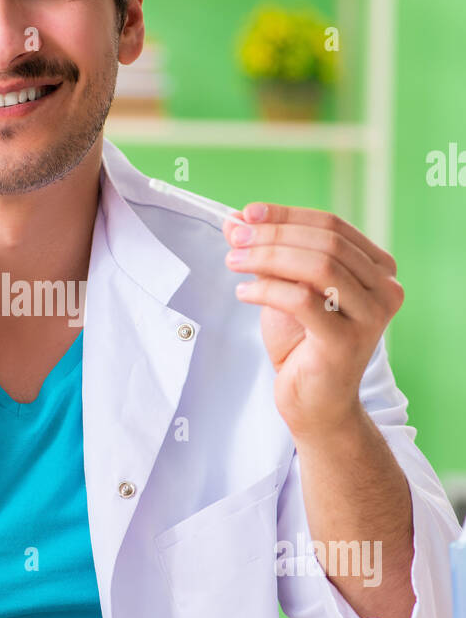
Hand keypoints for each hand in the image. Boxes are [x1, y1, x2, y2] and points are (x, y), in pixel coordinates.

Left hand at [223, 202, 403, 439]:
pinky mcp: (346, 342)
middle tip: (234, 238)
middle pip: (325, 242)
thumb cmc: (304, 345)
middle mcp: (385, 289)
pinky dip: (267, 290)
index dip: (286, 216)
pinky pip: (302, 301)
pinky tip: (243, 293)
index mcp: (378, 269)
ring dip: (268, 258)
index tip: (247, 214)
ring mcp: (370, 317)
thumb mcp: (285, 288)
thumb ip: (268, 253)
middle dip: (273, 235)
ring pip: (318, 267)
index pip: (331, 225)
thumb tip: (235, 219)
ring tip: (233, 262)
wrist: (315, 403)